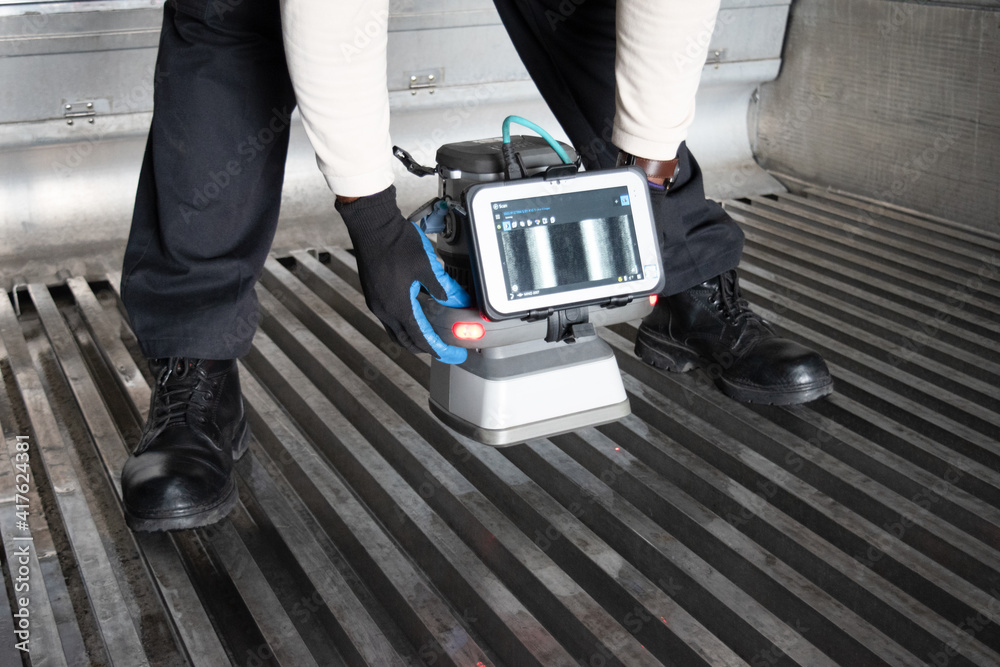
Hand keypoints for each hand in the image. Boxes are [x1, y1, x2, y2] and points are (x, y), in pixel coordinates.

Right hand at [336, 186, 469, 362]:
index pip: (421, 338)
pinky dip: (402, 323)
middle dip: (425, 348)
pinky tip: (413, 314)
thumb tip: (457, 300)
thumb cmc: (397, 243)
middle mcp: (384, 309)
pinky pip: (388, 317)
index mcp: (398, 306)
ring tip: (429, 335)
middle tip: (444, 348)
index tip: (453, 355)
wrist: (372, 224)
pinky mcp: (372, 293)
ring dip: (412, 336)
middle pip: (405, 340)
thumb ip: (442, 287)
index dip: (439, 349)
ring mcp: (375, 302)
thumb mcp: (427, 266)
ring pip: (395, 330)